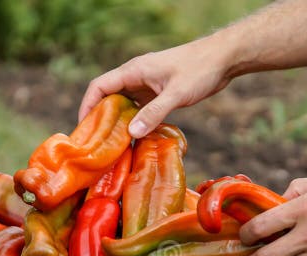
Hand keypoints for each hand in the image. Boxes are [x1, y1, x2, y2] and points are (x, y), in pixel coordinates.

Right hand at [78, 36, 232, 137]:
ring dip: (118, 123)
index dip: (87, 106)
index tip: (84, 128)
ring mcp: (146, 84)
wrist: (223, 58)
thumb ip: (154, 113)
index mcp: (133, 71)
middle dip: (99, 119)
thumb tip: (131, 133)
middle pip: (108, 98)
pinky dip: (134, 123)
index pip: (99, 87)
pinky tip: (136, 140)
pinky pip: (138, 109)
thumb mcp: (176, 94)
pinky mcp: (157, 92)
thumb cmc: (199, 70)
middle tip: (95, 143)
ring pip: (123, 105)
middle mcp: (136, 77)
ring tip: (113, 146)